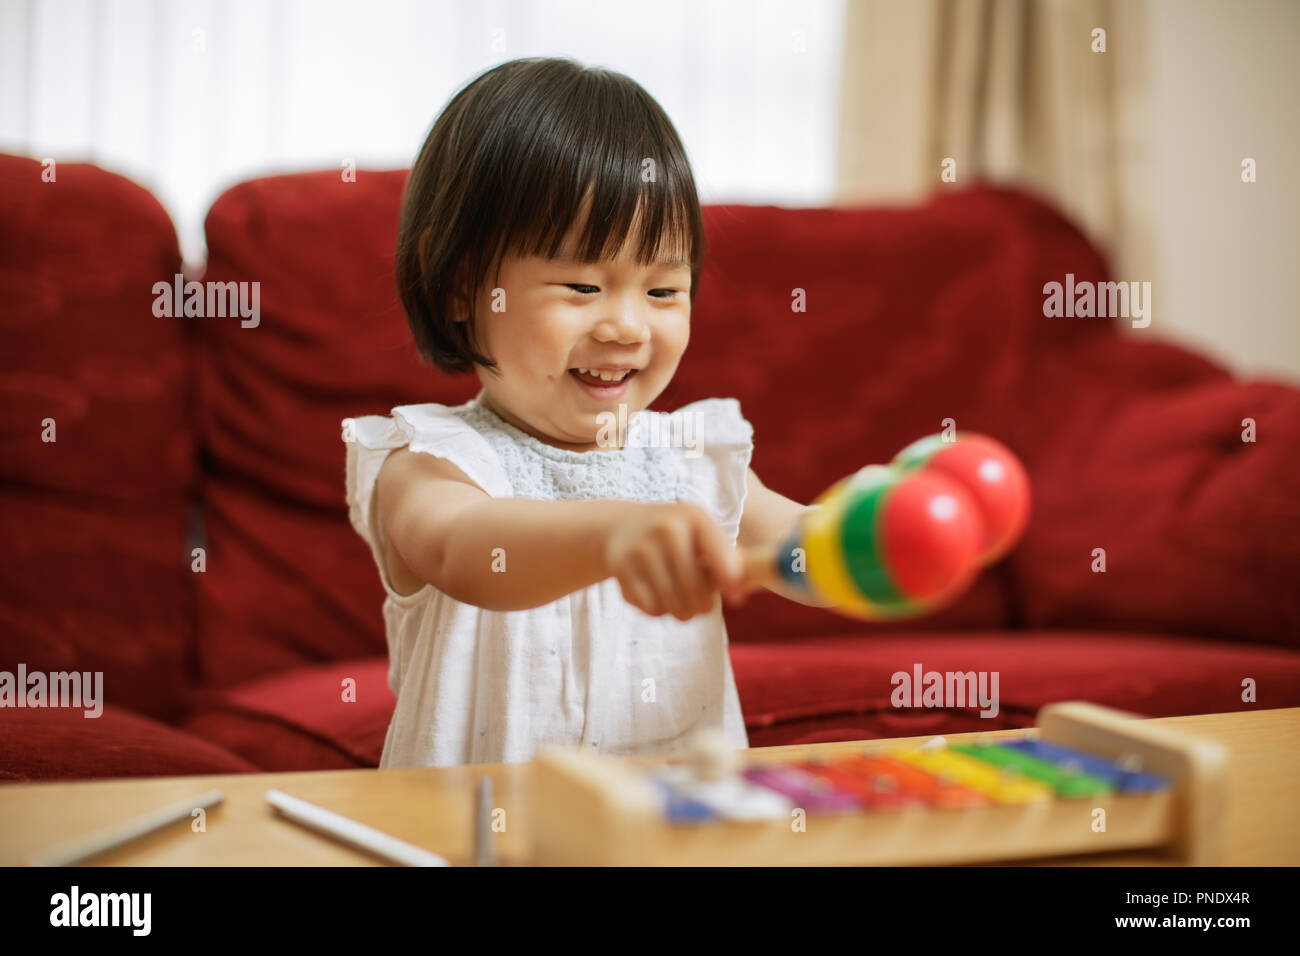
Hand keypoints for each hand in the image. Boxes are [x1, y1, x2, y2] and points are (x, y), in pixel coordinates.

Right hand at [605, 502, 744, 620]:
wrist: (621, 525)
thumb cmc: (674, 535)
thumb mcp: (699, 534)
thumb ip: (725, 560)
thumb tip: (739, 594)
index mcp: (693, 517)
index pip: (719, 555)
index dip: (730, 581)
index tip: (735, 598)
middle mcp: (666, 529)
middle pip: (696, 589)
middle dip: (704, 605)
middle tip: (703, 606)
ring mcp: (641, 548)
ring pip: (673, 604)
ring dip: (682, 612)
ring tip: (683, 605)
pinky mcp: (621, 568)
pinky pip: (650, 607)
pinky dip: (659, 611)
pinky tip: (660, 599)